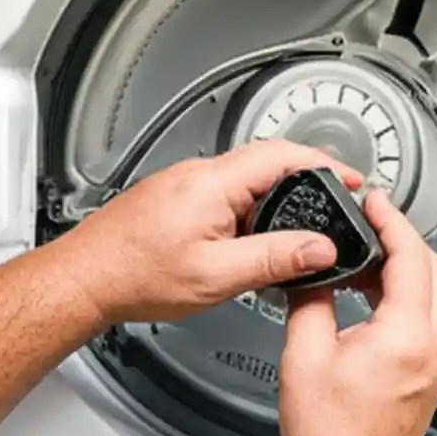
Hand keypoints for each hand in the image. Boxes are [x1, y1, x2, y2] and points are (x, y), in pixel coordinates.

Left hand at [45, 140, 361, 324]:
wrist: (84, 280)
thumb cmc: (135, 277)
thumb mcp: (216, 276)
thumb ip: (273, 259)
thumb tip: (319, 249)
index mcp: (213, 183)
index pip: (283, 156)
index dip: (325, 165)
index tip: (352, 180)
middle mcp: (199, 174)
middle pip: (268, 162)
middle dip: (309, 178)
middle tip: (338, 199)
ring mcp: (186, 184)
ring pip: (248, 178)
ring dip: (280, 195)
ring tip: (303, 226)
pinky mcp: (176, 199)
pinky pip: (228, 191)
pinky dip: (254, 207)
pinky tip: (257, 236)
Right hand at [278, 191, 436, 435]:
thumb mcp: (303, 356)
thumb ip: (310, 301)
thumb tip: (313, 272)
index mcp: (407, 338)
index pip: (412, 258)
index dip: (392, 221)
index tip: (376, 202)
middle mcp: (433, 352)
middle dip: (407, 240)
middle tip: (374, 223)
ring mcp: (436, 368)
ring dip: (407, 270)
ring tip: (365, 258)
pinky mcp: (428, 381)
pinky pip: (428, 323)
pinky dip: (406, 299)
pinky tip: (371, 299)